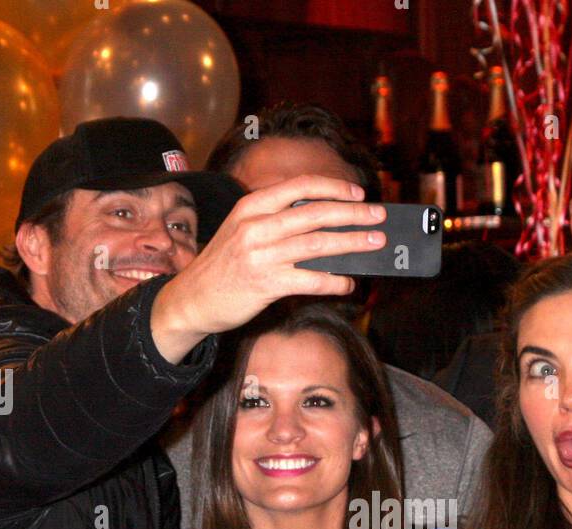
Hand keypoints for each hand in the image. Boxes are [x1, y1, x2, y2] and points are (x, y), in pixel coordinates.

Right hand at [150, 175, 386, 358]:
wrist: (192, 299)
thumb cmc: (223, 265)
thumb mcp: (241, 229)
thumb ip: (275, 220)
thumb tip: (323, 221)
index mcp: (252, 206)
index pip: (300, 187)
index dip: (333, 188)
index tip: (358, 193)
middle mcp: (256, 226)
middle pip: (315, 213)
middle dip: (353, 214)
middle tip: (379, 217)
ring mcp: (261, 256)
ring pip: (318, 244)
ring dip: (352, 244)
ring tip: (375, 244)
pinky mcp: (266, 285)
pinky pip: (310, 281)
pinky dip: (334, 282)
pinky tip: (349, 284)